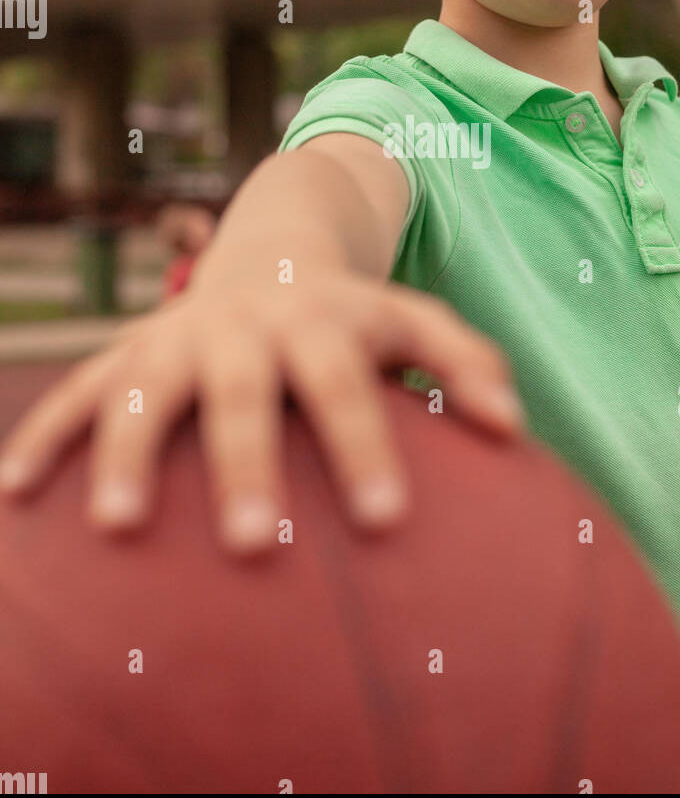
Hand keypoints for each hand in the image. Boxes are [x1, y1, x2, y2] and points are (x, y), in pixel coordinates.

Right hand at [0, 273, 524, 552]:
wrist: (273, 251)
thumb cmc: (352, 314)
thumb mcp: (410, 321)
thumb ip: (465, 361)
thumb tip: (512, 427)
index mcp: (318, 323)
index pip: (345, 384)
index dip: (364, 445)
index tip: (385, 521)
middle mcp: (242, 327)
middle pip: (241, 394)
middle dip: (245, 465)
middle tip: (257, 546)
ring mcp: (176, 339)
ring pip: (142, 390)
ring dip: (125, 451)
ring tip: (118, 526)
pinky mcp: (127, 352)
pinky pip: (76, 391)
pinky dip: (44, 436)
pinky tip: (14, 495)